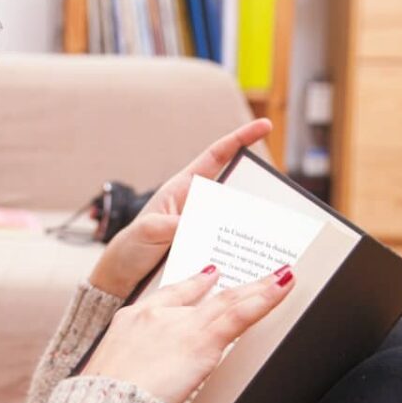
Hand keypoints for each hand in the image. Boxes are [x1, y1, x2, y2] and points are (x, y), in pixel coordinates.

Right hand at [82, 264, 294, 402]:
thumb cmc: (105, 402)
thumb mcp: (114, 378)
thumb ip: (136, 372)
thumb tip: (147, 385)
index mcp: (131, 321)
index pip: (169, 296)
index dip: (193, 285)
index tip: (209, 276)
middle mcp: (155, 314)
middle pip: (201, 295)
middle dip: (229, 284)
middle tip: (254, 274)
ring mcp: (179, 324)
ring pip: (227, 301)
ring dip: (258, 287)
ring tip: (282, 276)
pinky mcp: (201, 339)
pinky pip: (240, 313)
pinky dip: (265, 297)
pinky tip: (282, 286)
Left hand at [88, 118, 272, 297]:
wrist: (122, 276)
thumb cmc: (131, 247)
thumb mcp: (147, 231)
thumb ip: (170, 226)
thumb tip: (196, 224)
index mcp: (182, 188)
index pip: (216, 156)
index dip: (240, 139)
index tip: (264, 126)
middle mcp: (196, 205)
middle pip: (233, 189)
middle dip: (257, 190)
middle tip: (279, 197)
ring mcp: (203, 226)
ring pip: (234, 219)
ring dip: (251, 225)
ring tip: (270, 233)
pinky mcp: (205, 248)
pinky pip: (227, 243)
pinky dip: (240, 248)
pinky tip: (253, 257)